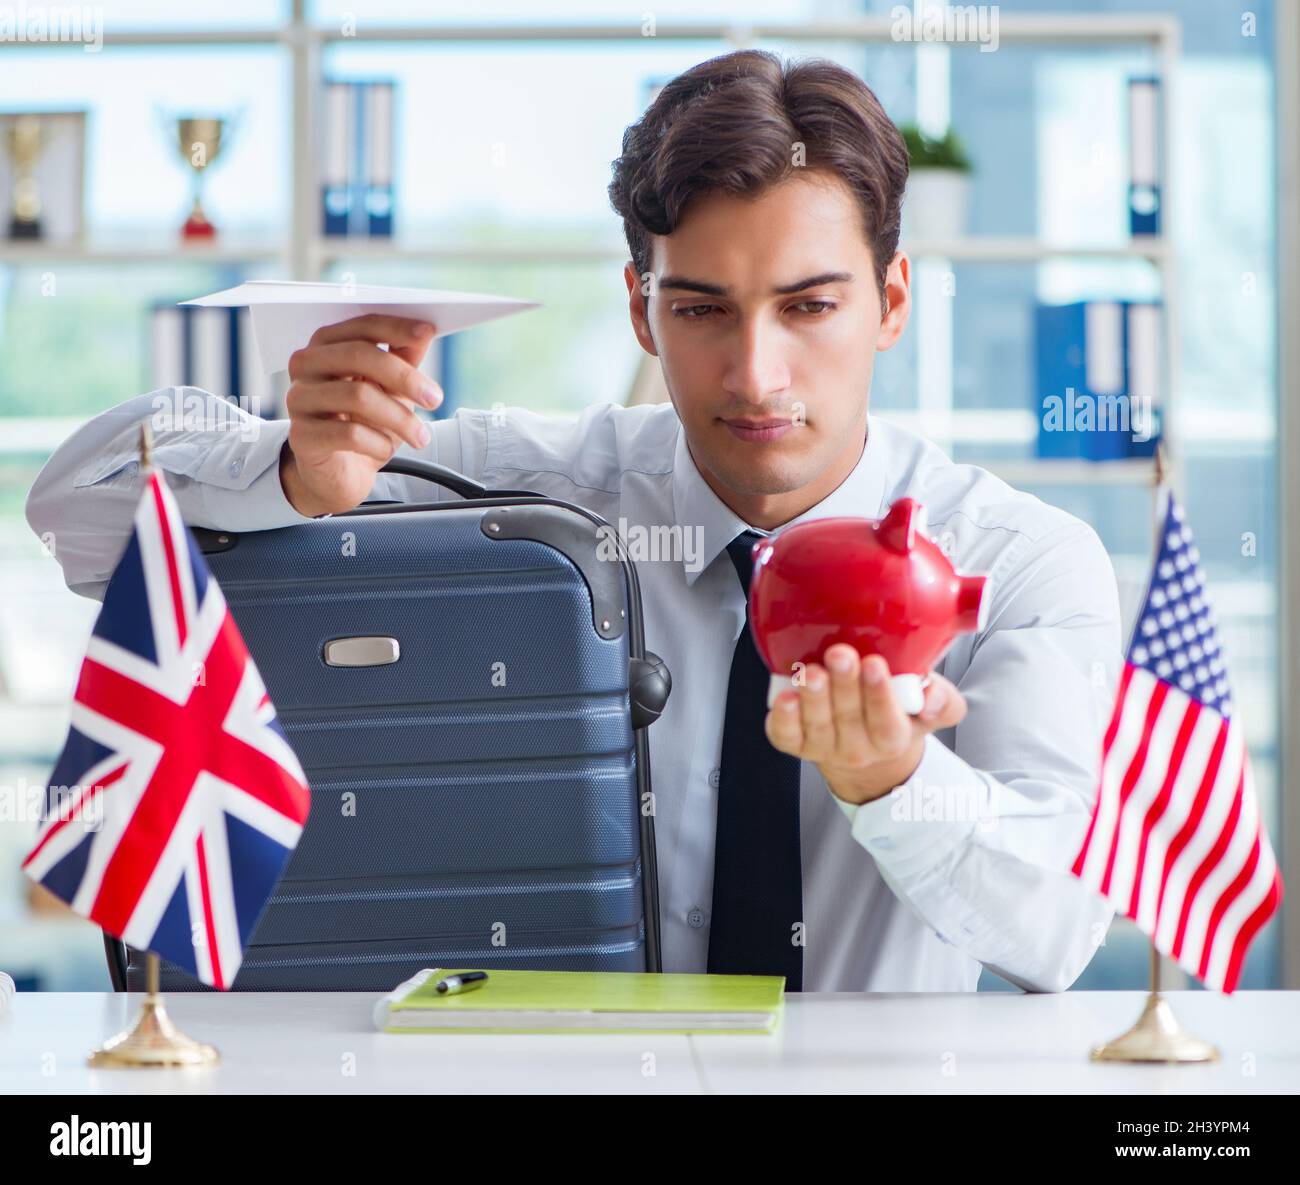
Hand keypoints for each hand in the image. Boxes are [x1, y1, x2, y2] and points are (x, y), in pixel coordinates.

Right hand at [280, 314, 442, 516]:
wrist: (338, 474)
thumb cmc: (363, 425)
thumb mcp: (389, 389)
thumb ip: (402, 359)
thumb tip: (423, 332)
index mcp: (327, 346)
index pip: (361, 326)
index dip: (395, 327)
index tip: (427, 332)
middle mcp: (306, 366)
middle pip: (359, 356)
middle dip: (405, 377)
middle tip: (435, 399)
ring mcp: (299, 400)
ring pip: (357, 395)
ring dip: (400, 418)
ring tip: (420, 436)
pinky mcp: (301, 436)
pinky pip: (349, 434)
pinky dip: (378, 443)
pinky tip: (385, 450)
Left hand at [764, 645, 966, 805]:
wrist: (865, 750)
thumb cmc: (895, 715)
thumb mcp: (928, 709)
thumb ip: (942, 700)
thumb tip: (929, 698)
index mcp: (892, 738)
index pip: (887, 722)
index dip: (879, 693)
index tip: (874, 664)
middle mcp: (857, 748)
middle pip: (849, 718)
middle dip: (843, 684)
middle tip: (840, 654)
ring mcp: (823, 746)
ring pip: (816, 725)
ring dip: (812, 697)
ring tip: (811, 671)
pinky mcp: (795, 743)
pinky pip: (785, 735)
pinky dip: (783, 717)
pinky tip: (785, 696)